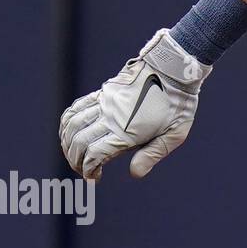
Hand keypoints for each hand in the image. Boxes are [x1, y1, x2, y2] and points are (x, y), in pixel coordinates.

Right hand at [59, 29, 211, 179]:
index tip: (93, 178)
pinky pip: (76, 107)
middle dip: (75, 160)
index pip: (94, 154)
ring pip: (73, 125)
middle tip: (83, 170)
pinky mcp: (103, 92)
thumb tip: (135, 174)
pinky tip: (69, 132)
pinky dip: (67, 122)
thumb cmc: (179, 103)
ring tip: (73, 154)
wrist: (174, 69)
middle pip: (79, 143)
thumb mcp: (175, 133)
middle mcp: (111, 117)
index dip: (88, 170)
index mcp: (128, 131)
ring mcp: (105, 103)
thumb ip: (153, 154)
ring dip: (67, 143)